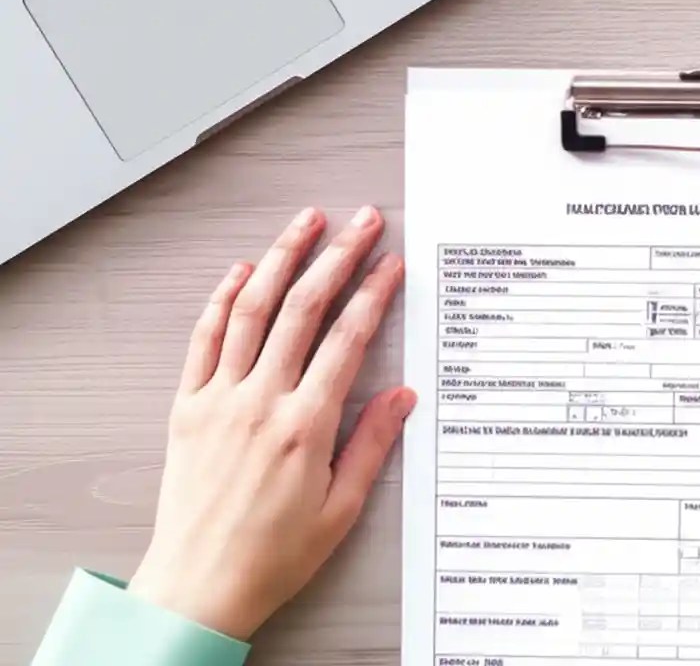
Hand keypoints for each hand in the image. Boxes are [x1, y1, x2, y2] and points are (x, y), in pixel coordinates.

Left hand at [128, 206, 414, 639]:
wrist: (199, 586)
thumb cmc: (272, 555)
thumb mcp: (341, 509)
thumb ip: (371, 444)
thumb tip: (402, 396)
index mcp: (305, 426)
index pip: (348, 339)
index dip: (374, 294)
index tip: (391, 265)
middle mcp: (260, 401)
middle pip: (304, 309)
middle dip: (338, 257)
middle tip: (361, 224)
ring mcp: (219, 399)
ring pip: (253, 309)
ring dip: (282, 259)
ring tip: (306, 224)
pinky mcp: (188, 407)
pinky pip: (204, 339)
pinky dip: (223, 299)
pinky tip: (242, 271)